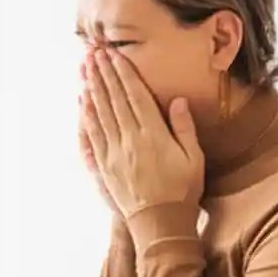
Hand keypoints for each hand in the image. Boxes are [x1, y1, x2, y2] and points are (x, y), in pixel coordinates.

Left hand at [80, 47, 203, 217]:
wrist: (159, 224)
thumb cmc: (182, 191)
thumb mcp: (194, 158)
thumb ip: (185, 128)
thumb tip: (177, 100)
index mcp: (154, 135)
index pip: (135, 96)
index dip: (123, 73)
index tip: (115, 55)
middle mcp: (130, 141)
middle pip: (113, 100)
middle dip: (103, 74)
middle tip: (94, 52)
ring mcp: (114, 153)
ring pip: (99, 114)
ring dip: (91, 89)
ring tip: (85, 68)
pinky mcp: (104, 166)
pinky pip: (92, 136)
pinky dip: (86, 116)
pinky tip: (82, 102)